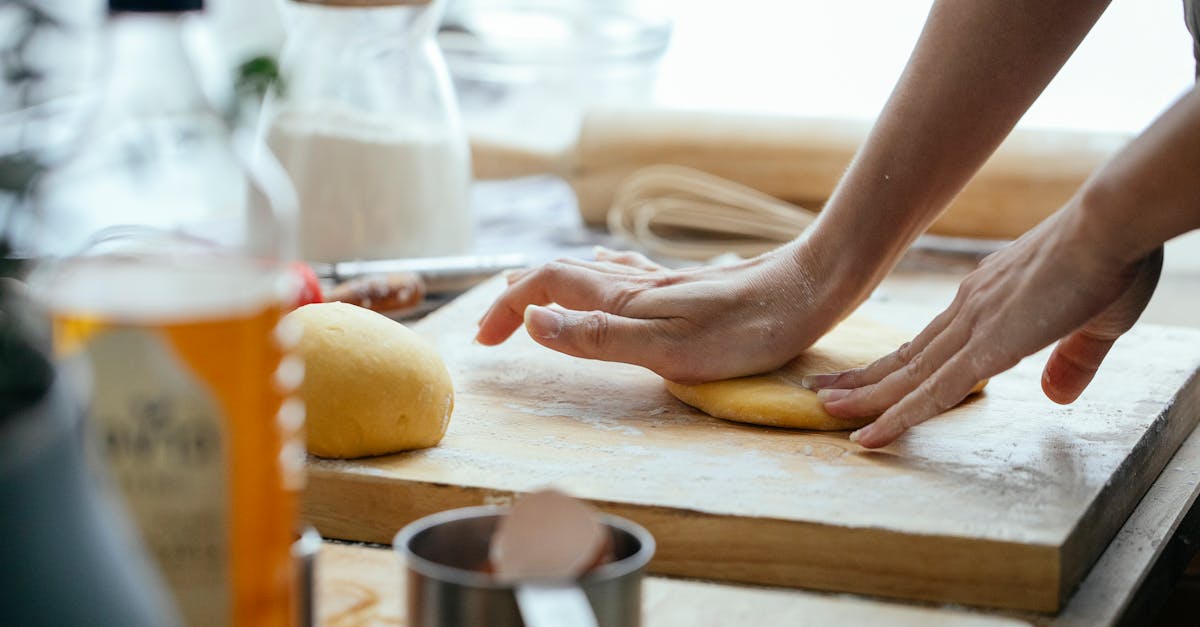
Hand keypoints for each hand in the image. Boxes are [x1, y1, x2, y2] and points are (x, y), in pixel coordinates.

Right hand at [475, 245, 856, 382]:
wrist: (811, 288)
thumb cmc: (747, 329)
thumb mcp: (668, 348)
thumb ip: (598, 336)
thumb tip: (532, 320)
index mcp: (623, 298)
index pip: (544, 288)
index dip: (507, 309)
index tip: (484, 343)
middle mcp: (635, 283)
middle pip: (558, 275)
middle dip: (519, 297)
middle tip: (495, 328)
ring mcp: (662, 281)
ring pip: (588, 272)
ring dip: (550, 284)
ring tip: (531, 298)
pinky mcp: (688, 285)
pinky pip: (622, 273)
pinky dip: (593, 277)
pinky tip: (607, 276)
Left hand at [805, 204, 1162, 447]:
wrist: (1112, 225)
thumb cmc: (1111, 261)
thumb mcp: (1093, 322)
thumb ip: (1071, 359)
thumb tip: (1056, 394)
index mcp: (986, 300)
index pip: (931, 342)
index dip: (897, 364)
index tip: (868, 375)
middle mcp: (968, 311)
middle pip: (906, 357)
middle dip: (862, 378)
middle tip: (821, 391)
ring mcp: (972, 327)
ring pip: (906, 376)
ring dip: (865, 397)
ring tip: (824, 410)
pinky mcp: (987, 347)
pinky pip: (932, 394)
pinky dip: (897, 417)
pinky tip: (869, 436)